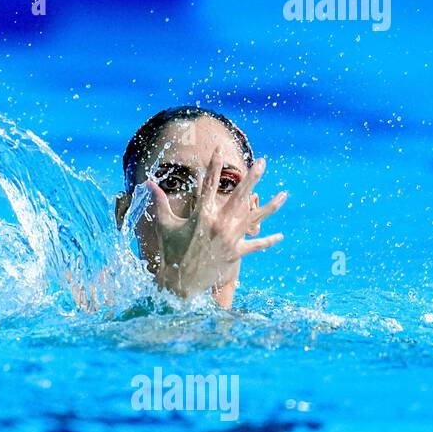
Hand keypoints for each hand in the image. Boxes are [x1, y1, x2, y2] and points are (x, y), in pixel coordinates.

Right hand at [143, 150, 286, 299]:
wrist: (179, 282)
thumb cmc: (170, 252)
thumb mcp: (164, 224)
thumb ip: (159, 202)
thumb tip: (147, 183)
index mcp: (201, 214)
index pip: (209, 184)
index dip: (214, 164)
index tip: (220, 148)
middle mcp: (218, 224)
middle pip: (240, 196)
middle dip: (252, 177)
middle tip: (263, 162)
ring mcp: (229, 239)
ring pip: (255, 218)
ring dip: (271, 206)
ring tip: (284, 194)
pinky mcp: (235, 254)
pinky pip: (255, 246)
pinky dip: (267, 241)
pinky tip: (280, 236)